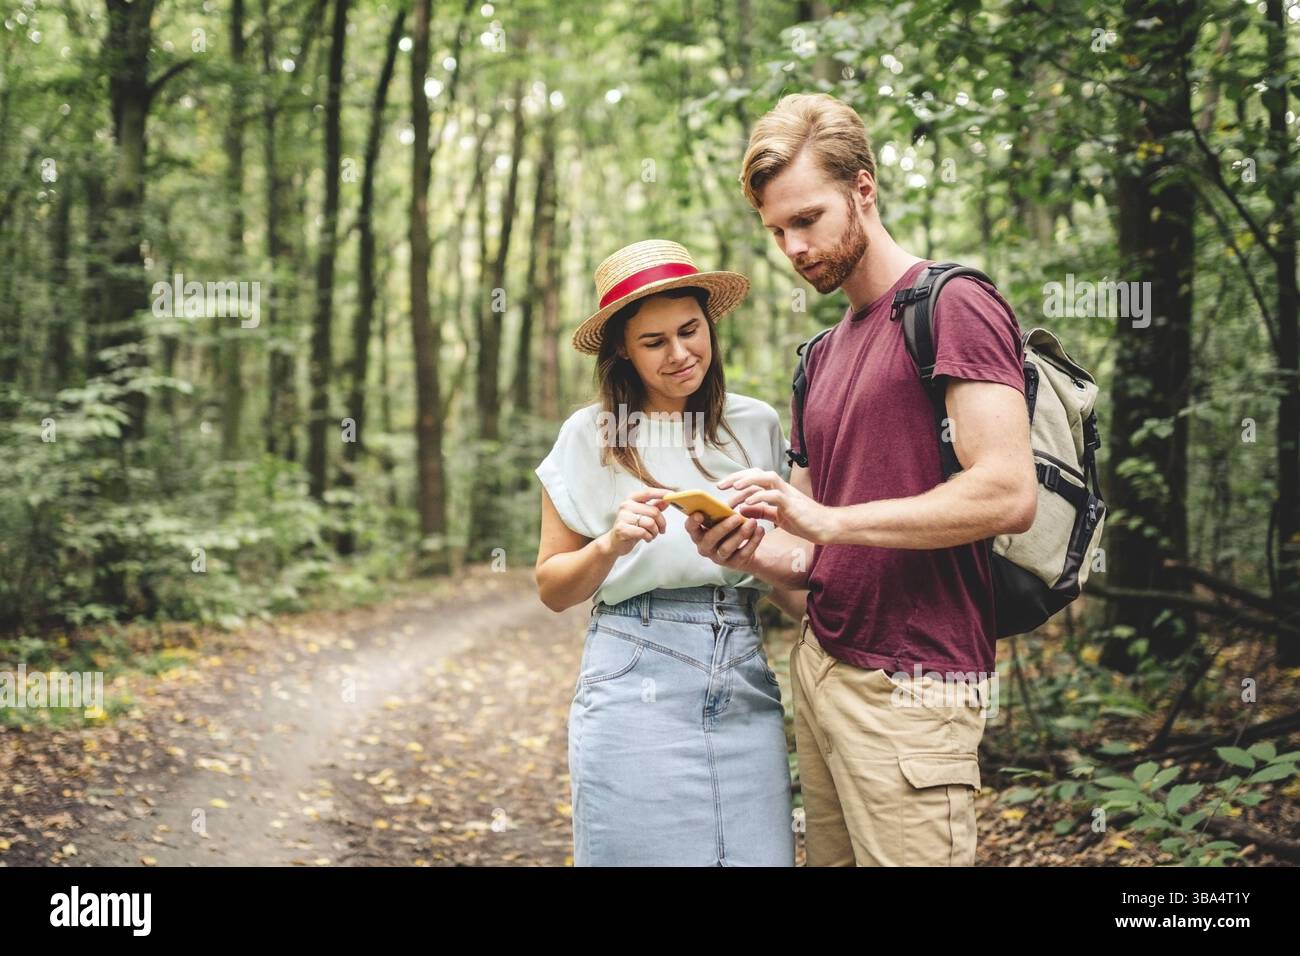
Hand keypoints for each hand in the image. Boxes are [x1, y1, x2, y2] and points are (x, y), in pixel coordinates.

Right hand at [603, 487, 670, 557]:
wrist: (615, 542)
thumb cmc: (631, 527)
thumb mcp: (643, 515)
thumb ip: (654, 507)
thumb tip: (667, 500)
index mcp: (631, 499)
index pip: (648, 492)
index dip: (661, 493)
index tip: (672, 495)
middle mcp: (626, 505)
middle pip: (654, 511)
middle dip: (661, 523)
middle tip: (662, 530)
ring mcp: (623, 517)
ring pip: (650, 523)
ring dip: (655, 532)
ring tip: (651, 535)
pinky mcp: (622, 529)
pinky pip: (643, 532)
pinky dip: (648, 537)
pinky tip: (646, 538)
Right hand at [684, 511, 764, 571]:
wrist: (744, 546)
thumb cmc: (729, 527)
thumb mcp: (722, 518)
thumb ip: (719, 511)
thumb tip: (723, 504)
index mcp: (698, 533)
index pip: (690, 528)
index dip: (692, 522)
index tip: (699, 514)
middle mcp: (705, 548)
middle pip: (710, 539)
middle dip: (723, 527)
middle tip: (737, 516)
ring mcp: (719, 558)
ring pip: (726, 548)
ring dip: (740, 534)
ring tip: (752, 522)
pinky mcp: (734, 564)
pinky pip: (743, 553)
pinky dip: (753, 541)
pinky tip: (759, 530)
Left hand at [720, 468, 835, 544]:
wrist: (826, 527)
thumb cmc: (804, 522)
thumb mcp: (778, 517)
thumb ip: (761, 511)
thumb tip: (742, 509)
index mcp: (776, 490)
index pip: (754, 477)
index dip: (737, 479)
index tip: (722, 486)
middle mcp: (781, 487)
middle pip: (757, 473)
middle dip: (737, 477)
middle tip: (720, 486)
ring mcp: (787, 493)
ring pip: (765, 478)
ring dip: (747, 482)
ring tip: (733, 490)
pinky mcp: (792, 503)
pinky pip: (774, 495)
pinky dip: (759, 497)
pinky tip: (747, 504)